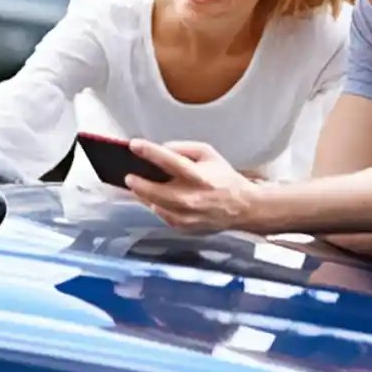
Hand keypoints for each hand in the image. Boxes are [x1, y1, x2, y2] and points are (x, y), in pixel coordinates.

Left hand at [123, 139, 255, 232]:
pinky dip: (155, 205)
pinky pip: (161, 215)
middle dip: (138, 182)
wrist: (242, 207)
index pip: (170, 161)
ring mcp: (187, 215)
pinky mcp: (184, 227)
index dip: (149, 151)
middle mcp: (192, 197)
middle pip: (156, 190)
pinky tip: (151, 198)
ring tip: (135, 185)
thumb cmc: (224, 177)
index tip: (133, 144)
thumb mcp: (208, 153)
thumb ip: (184, 148)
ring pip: (155, 205)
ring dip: (143, 195)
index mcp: (199, 176)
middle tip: (128, 175)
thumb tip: (161, 149)